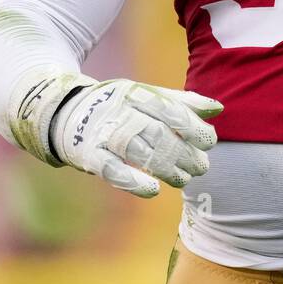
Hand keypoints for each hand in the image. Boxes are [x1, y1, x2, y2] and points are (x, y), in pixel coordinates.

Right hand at [50, 77, 222, 197]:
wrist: (64, 110)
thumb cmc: (117, 106)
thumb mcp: (147, 96)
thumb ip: (181, 103)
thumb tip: (218, 109)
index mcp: (137, 94)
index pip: (170, 110)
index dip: (192, 126)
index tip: (210, 142)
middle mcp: (120, 110)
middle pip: (157, 132)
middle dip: (183, 151)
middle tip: (202, 166)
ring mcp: (103, 132)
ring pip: (138, 150)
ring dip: (165, 167)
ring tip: (184, 179)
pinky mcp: (89, 154)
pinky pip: (111, 168)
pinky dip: (132, 180)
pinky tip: (152, 190)